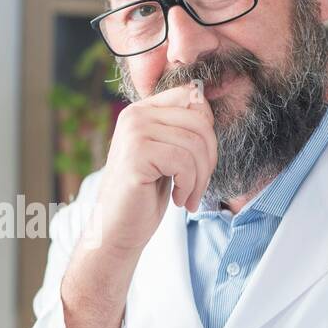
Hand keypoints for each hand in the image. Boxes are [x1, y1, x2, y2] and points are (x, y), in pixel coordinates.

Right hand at [88, 83, 216, 257]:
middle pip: (199, 121)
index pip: (191, 97)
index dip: (207, 128)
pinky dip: (189, 186)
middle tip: (199, 185)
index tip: (200, 160)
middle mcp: (134, 116)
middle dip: (209, 158)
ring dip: (200, 178)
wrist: (118, 230)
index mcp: (141, 111)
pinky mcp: (136, 155)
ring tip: (188, 196)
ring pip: (195, 145)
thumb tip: (205, 104)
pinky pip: (183, 162)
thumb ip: (181, 129)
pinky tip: (179, 199)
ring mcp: (133, 134)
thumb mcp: (167, 154)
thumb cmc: (145, 195)